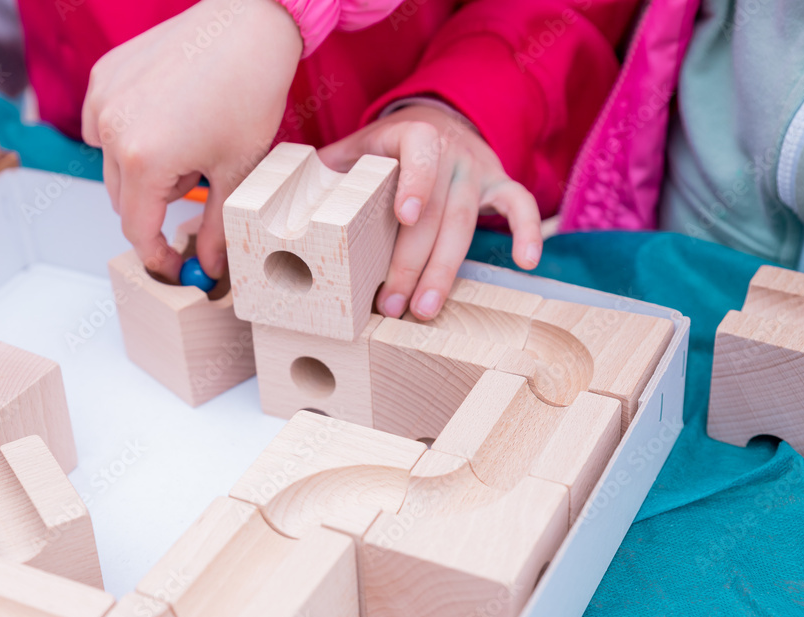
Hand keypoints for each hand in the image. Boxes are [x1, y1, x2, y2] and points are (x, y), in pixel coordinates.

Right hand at [82, 0, 301, 281]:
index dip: (156, 255)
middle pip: (123, 199)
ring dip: (144, 169)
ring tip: (189, 140)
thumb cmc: (248, 92)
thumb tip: (210, 267)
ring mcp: (102, 99)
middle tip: (201, 180)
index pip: (137, 230)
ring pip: (113, 164)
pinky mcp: (103, 75)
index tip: (172, 263)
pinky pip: (105, 125)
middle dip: (158, 204)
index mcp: (144, 161)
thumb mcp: (238, 172)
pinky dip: (130, 133)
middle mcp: (111, 130)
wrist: (248, 24)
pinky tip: (168, 116)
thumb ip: (218, 228)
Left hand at [319, 104, 541, 319]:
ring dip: (444, 271)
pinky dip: (528, 232)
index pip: (417, 149)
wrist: (436, 121)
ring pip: (466, 223)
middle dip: (411, 262)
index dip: (414, 181)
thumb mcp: (354, 149)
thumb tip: (275, 204)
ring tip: (423, 309)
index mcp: (410, 135)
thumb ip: (326, 172)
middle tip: (391, 304)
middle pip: (435, 210)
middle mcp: (448, 151)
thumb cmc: (385, 148)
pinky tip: (525, 263)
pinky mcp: (499, 183)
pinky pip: (521, 205)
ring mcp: (476, 168)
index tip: (405, 216)